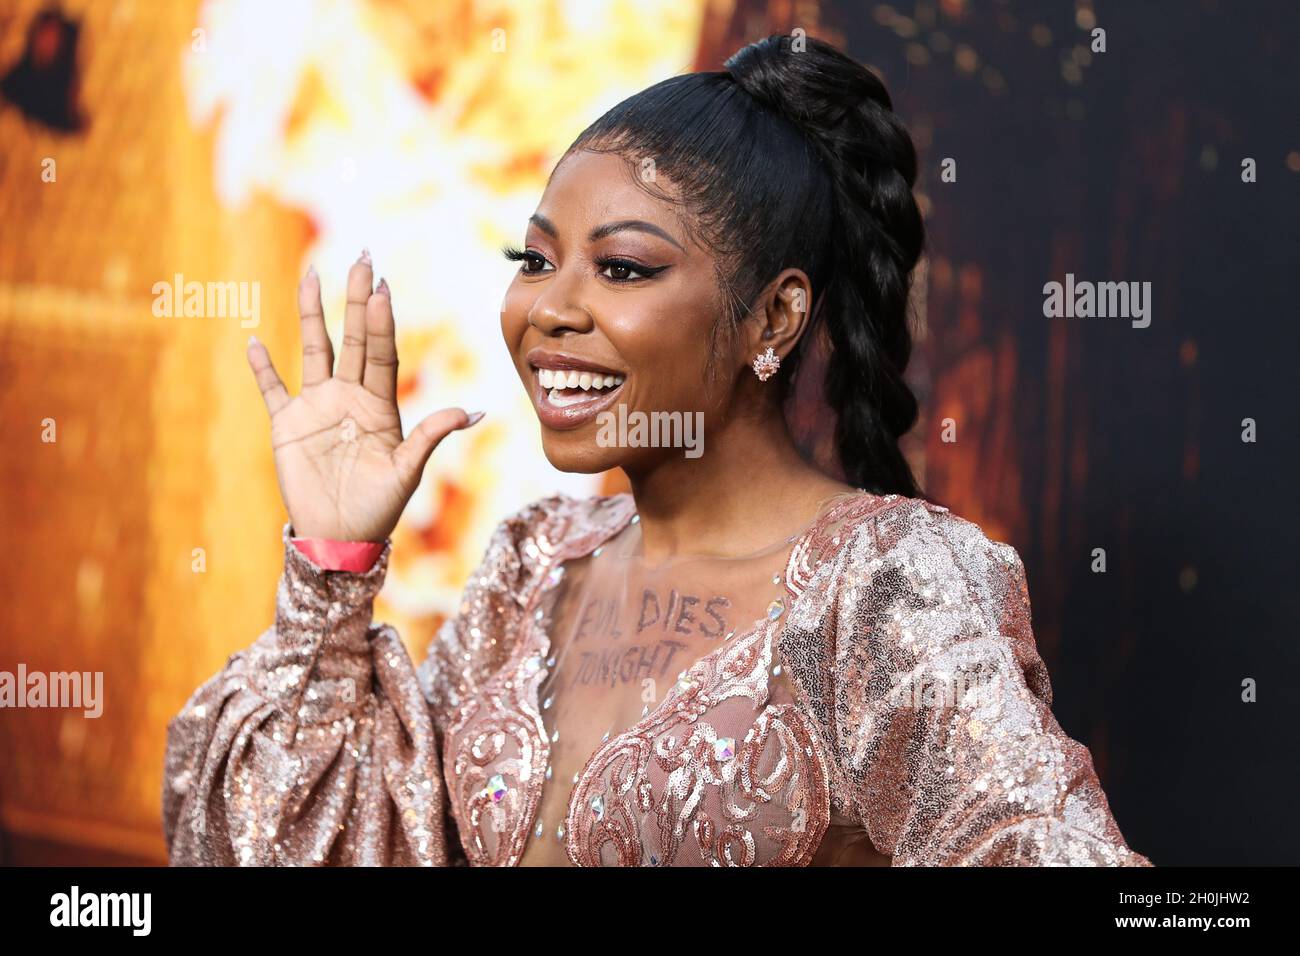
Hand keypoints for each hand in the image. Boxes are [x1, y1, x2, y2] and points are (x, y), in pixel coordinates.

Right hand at [246, 251, 482, 541]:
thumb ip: (432, 435)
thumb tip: (475, 412)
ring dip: (310, 314)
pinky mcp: (287, 426)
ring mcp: (317, 407)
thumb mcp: (408, 470)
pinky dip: (263, 369)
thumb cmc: (379, 507)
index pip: (381, 351)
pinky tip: (253, 342)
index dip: (382, 320)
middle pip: (352, 337)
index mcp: (379, 404)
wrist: (341, 536)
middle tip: (362, 258)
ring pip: (313, 350)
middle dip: (356, 299)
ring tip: (310, 275)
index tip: (383, 288)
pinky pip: (273, 390)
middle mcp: (349, 397)